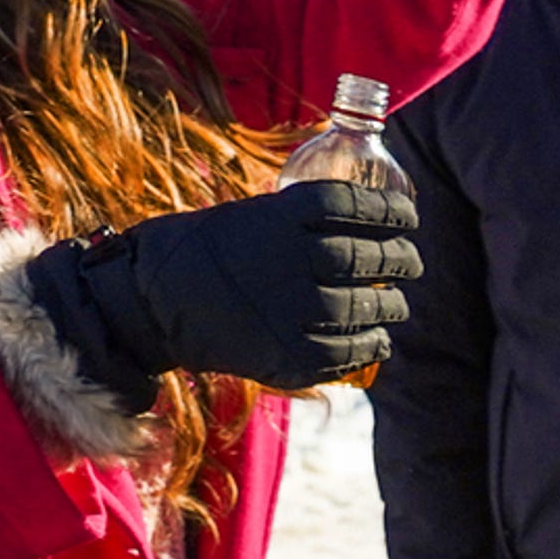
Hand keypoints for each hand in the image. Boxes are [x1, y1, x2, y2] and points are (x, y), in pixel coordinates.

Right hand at [27, 180, 420, 404]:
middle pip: (369, 256)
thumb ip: (302, 222)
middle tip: (411, 261)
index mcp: (281, 215)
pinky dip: (372, 344)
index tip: (408, 216)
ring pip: (367, 306)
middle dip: (401, 258)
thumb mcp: (250, 216)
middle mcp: (293, 258)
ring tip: (396, 304)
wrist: (149, 304)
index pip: (355, 205)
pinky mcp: (290, 353)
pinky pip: (350, 350)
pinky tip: (377, 337)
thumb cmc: (201, 253)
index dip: (390, 209)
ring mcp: (293, 308)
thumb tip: (368, 226)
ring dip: (391, 305)